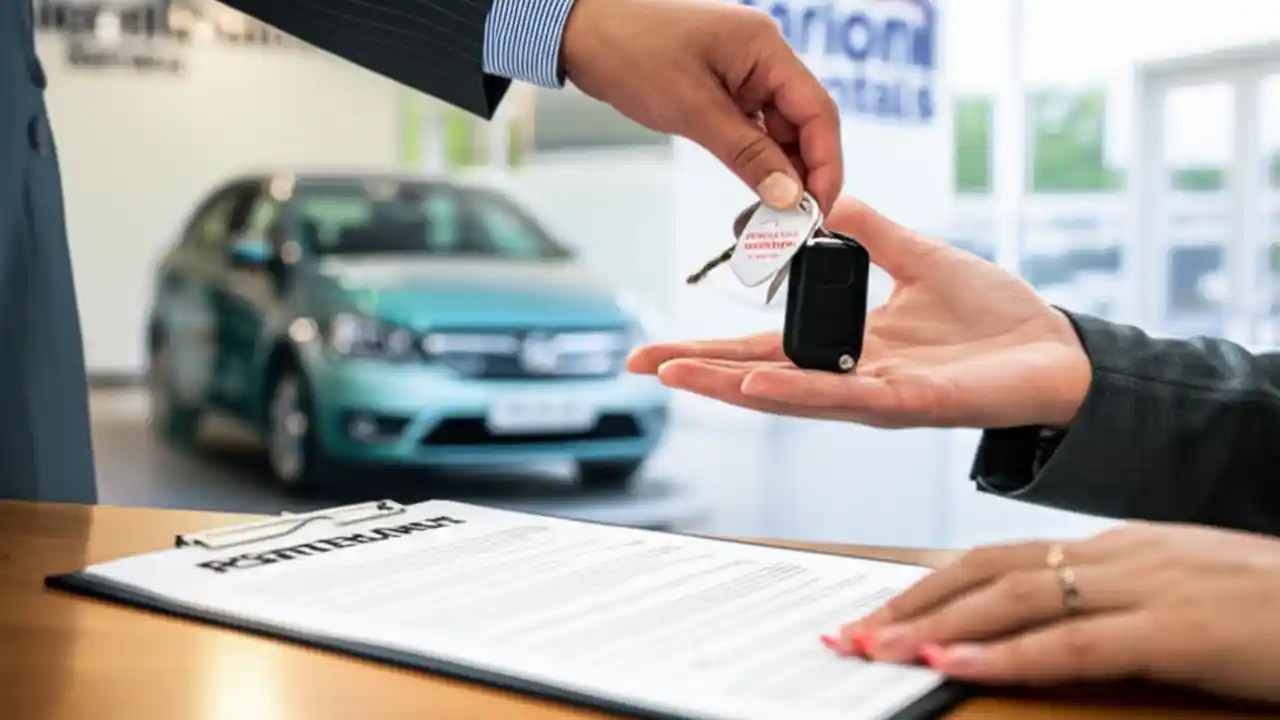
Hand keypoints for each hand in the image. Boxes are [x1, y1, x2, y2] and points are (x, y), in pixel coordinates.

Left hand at [560, 0, 841, 212]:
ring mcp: (742, 72)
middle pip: (804, 123)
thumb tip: (787, 194)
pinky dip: (756, 158)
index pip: (818, 112)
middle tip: (796, 221)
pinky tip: (756, 186)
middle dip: (805, 173)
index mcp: (766, 48)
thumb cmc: (630, 50)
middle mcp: (762, 57)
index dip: (826, 165)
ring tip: (775, 213)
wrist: (581, 28)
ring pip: (779, 129)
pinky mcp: (722, 86)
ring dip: (780, 170)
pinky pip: (752, 127)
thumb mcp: (692, 109)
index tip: (818, 208)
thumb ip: (746, 154)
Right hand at [628, 199, 1091, 429]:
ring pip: (790, 394)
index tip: (659, 351)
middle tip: (643, 367)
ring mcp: (876, 396)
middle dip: (699, 375)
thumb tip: (831, 203)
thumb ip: (874, 237)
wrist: (1059, 351)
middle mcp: (850, 379)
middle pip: (759, 379)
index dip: (710, 350)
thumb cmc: (997, 320)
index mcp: (847, 347)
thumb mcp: (922, 260)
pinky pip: (845, 397)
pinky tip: (757, 385)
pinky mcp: (910, 402)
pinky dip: (797, 392)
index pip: (763, 350)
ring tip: (682, 376)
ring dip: (732, 386)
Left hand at [826, 523, 1279, 703]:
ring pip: (1014, 596)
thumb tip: (1050, 629)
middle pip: (988, 570)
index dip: (931, 584)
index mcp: (1119, 548)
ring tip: (875, 649)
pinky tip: (955, 661)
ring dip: (935, 624)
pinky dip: (1006, 654)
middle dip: (909, 602)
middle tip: (848, 634)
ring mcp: (1147, 587)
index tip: (880, 612)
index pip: (1001, 558)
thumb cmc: (1275, 611)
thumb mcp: (1184, 599)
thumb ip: (1117, 607)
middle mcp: (1120, 556)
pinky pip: (1073, 643)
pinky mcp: (1177, 630)